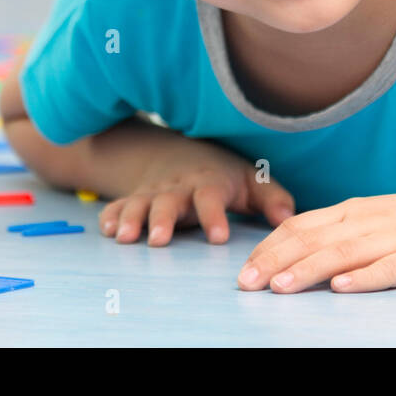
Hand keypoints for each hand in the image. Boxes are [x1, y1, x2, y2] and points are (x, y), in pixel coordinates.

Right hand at [99, 138, 294, 245]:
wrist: (182, 154)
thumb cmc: (224, 176)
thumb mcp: (252, 181)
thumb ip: (272, 199)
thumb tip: (288, 219)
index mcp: (208, 184)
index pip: (211, 197)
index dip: (214, 216)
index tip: (218, 237)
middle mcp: (177, 188)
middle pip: (168, 201)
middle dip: (162, 219)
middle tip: (159, 241)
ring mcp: (153, 193)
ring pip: (139, 204)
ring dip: (131, 219)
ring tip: (124, 238)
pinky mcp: (135, 200)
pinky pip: (118, 206)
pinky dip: (111, 216)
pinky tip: (107, 230)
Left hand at [236, 185, 395, 292]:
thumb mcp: (380, 216)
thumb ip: (344, 230)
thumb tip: (301, 248)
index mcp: (356, 210)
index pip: (301, 226)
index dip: (269, 247)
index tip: (244, 269)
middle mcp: (369, 220)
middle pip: (312, 240)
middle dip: (274, 262)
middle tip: (245, 284)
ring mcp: (395, 238)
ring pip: (342, 254)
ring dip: (307, 270)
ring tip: (279, 288)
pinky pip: (388, 269)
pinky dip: (363, 278)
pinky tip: (341, 289)